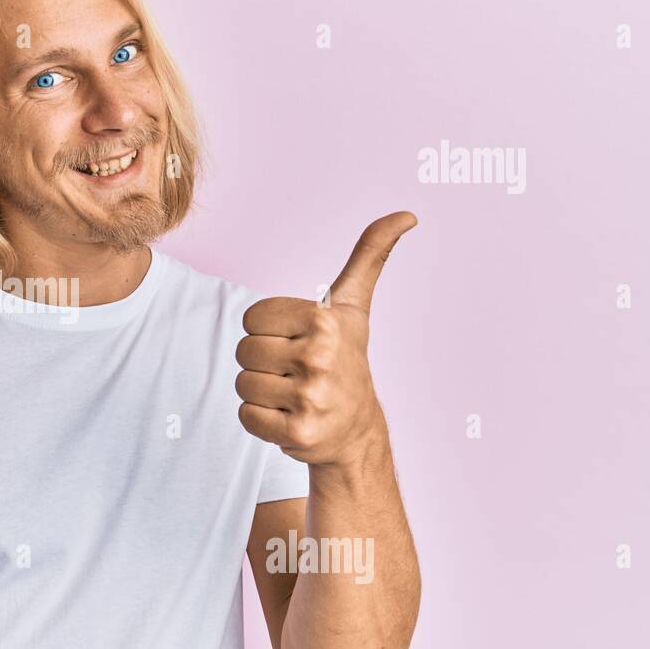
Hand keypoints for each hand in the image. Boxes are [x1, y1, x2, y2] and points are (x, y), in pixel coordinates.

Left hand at [234, 211, 416, 466]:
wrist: (356, 429)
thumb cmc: (346, 357)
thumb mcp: (353, 306)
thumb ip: (369, 256)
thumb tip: (406, 215)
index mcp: (324, 321)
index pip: (251, 319)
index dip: (268, 331)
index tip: (296, 342)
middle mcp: (319, 357)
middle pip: (244, 351)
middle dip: (263, 363)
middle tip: (294, 372)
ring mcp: (310, 398)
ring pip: (243, 384)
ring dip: (261, 392)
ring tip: (293, 394)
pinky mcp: (297, 434)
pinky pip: (246, 417)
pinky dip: (261, 421)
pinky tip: (289, 418)